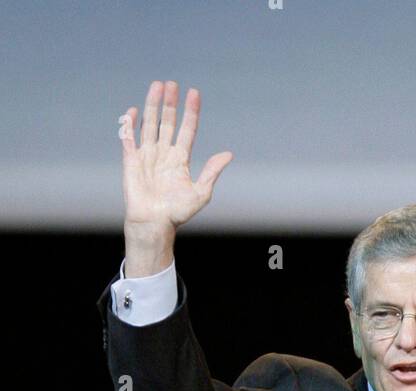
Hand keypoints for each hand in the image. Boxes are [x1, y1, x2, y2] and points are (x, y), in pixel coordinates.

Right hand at [119, 81, 231, 268]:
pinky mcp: (131, 161)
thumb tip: (228, 154)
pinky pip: (129, 138)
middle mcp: (164, 153)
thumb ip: (212, 172)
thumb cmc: (177, 213)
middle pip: (168, 121)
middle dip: (170, 103)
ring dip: (152, 105)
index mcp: (180, 159)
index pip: (187, 129)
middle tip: (172, 84)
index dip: (191, 112)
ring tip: (157, 86)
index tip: (194, 93)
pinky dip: (130, 125)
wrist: (154, 223)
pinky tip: (133, 111)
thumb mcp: (201, 193)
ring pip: (150, 124)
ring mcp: (147, 155)